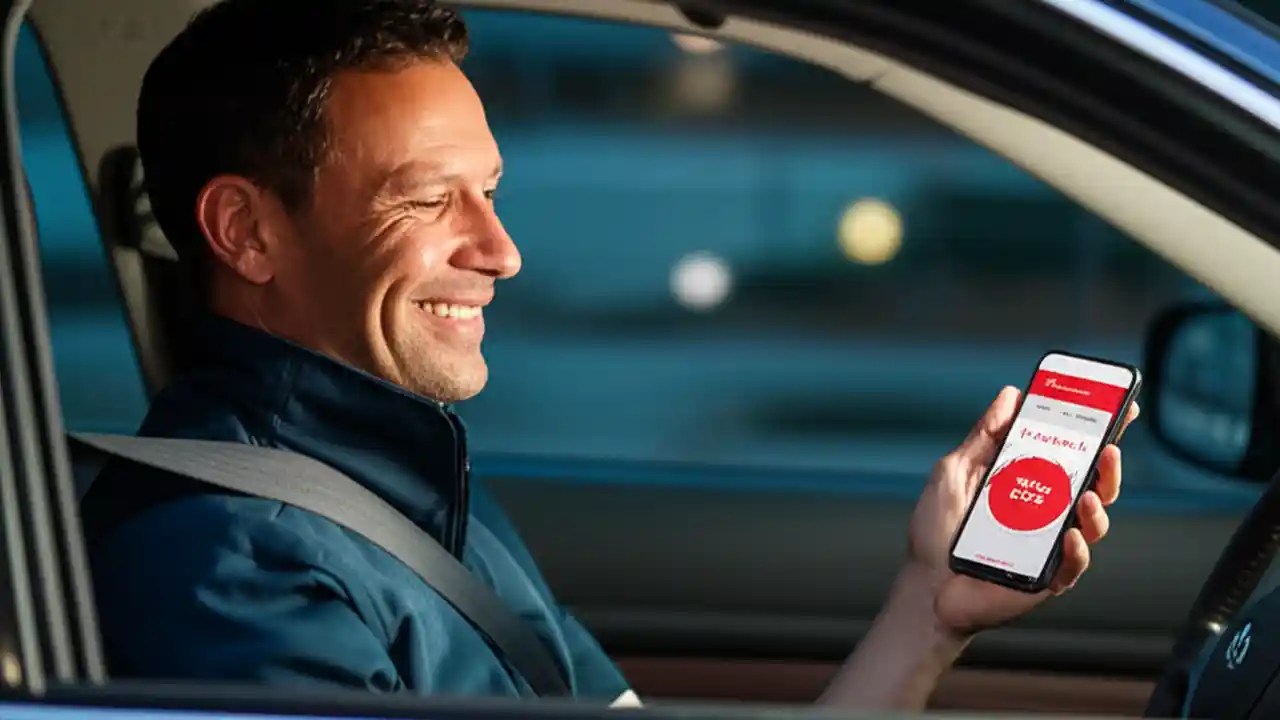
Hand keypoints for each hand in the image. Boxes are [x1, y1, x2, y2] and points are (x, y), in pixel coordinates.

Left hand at [904, 386, 1139, 638]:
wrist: (924, 584)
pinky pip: (1074, 564)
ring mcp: (1051, 545)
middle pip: (1095, 485)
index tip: (1119, 405)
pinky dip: (1076, 549)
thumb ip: (984, 436)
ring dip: (1098, 507)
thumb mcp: (955, 472)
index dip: (1099, 430)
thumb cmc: (937, 530)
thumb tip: (1012, 394)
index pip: (1072, 453)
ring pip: (1094, 523)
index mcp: (1030, 481)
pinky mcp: (1048, 578)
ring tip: (1089, 496)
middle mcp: (1048, 511)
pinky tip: (1069, 536)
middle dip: (1109, 466)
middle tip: (1109, 448)